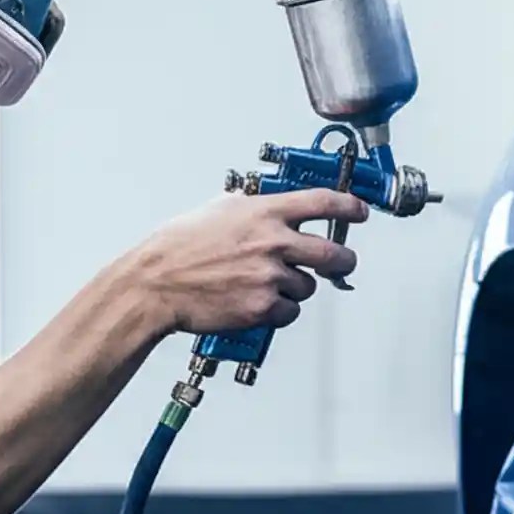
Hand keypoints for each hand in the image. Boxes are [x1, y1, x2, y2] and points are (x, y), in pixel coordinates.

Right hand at [132, 189, 367, 334]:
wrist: (154, 284)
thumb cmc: (178, 246)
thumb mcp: (219, 208)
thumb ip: (255, 206)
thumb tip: (278, 204)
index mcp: (264, 212)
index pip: (324, 202)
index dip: (350, 206)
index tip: (359, 211)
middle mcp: (273, 242)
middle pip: (335, 253)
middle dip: (343, 260)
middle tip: (341, 262)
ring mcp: (270, 276)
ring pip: (310, 286)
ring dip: (296, 286)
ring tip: (266, 283)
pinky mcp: (263, 307)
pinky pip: (291, 311)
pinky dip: (280, 309)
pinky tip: (257, 301)